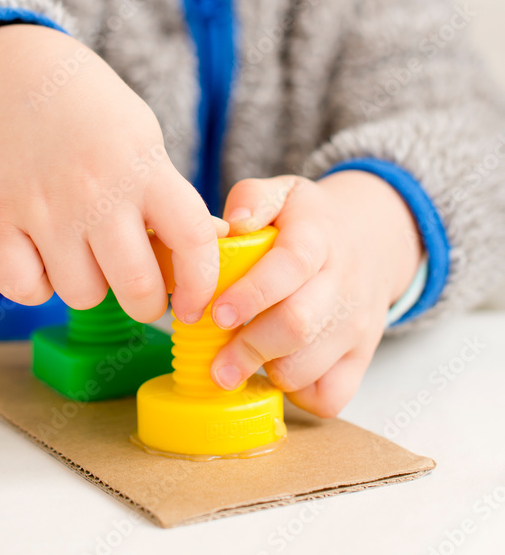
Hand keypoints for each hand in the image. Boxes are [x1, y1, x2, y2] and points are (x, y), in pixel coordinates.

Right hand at [0, 23, 221, 322]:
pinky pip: (22, 288)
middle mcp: (96, 190)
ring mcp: (44, 206)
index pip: (193, 238)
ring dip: (90, 287)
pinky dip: (35, 286)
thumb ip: (174, 198)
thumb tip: (215, 243)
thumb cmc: (95, 118)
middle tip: (141, 290)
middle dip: (147, 303)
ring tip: (86, 254)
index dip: (202, 283)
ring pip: (81, 295)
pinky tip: (44, 258)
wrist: (21, 79)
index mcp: (144, 168)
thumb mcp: (146, 143)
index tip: (196, 303)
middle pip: (136, 285)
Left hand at [209, 171, 423, 416]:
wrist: (373, 238)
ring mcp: (356, 324)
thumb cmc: (312, 220)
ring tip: (241, 361)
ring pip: (308, 367)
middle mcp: (343, 283)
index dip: (251, 294)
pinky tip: (277, 371)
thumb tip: (232, 224)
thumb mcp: (284, 191)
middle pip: (297, 325)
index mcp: (318, 237)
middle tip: (215, 363)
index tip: (216, 313)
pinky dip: (298, 396)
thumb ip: (252, 199)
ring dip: (267, 372)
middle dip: (248, 348)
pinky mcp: (362, 357)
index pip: (290, 266)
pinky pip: (330, 397)